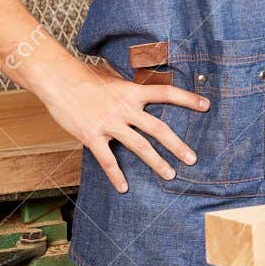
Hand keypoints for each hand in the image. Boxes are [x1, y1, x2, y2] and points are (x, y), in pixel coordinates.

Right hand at [41, 61, 207, 192]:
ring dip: (156, 162)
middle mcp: (125, 108)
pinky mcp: (92, 136)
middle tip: (192, 159)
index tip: (207, 106)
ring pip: (139, 147)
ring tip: (170, 175)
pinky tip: (123, 187)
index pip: (166, 93)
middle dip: (177, 145)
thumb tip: (140, 89)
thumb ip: (128, 87)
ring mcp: (109, 123)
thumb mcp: (112, 77)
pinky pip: (108, 160)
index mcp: (132, 92)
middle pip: (158, 128)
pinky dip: (116, 175)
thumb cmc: (84, 77)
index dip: (188, 99)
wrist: (58, 80)